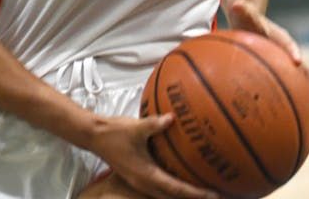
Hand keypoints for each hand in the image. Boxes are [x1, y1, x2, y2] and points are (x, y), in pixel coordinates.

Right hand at [87, 114, 218, 198]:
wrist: (94, 135)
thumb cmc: (114, 132)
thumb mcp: (136, 127)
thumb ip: (154, 124)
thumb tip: (172, 118)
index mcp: (146, 175)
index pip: (176, 189)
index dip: (195, 193)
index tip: (212, 194)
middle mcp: (144, 183)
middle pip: (172, 197)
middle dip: (192, 198)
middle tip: (214, 195)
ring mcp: (139, 182)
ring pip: (165, 195)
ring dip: (182, 194)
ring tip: (200, 190)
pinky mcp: (137, 176)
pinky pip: (159, 187)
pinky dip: (173, 187)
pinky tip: (181, 176)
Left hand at [227, 0, 308, 106]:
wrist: (250, 22)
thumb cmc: (245, 20)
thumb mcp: (242, 13)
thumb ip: (242, 10)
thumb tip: (236, 4)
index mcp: (278, 36)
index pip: (287, 42)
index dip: (292, 50)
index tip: (297, 61)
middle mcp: (288, 50)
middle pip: (304, 66)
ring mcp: (288, 61)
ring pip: (303, 78)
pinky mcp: (284, 70)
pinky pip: (293, 84)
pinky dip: (297, 96)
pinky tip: (300, 112)